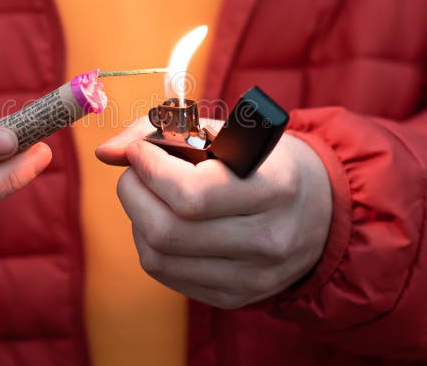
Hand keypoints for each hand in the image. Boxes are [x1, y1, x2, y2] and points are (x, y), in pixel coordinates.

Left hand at [95, 118, 331, 308]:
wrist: (320, 211)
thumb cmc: (264, 161)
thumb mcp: (229, 131)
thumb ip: (165, 130)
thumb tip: (106, 152)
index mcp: (276, 188)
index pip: (193, 195)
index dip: (151, 170)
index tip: (140, 151)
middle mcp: (269, 239)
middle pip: (168, 231)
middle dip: (133, 193)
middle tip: (134, 171)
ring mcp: (253, 276)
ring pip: (159, 257)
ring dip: (137, 219)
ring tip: (149, 194)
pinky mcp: (235, 297)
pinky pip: (166, 275)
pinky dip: (150, 243)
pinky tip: (164, 220)